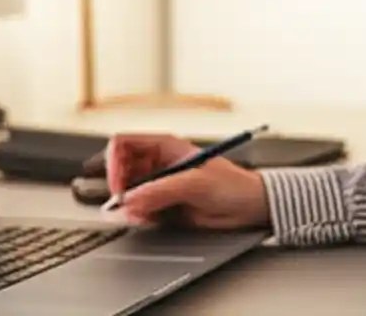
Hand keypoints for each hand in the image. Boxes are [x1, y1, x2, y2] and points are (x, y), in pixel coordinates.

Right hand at [104, 133, 270, 229]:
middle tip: (124, 204)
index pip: (124, 144)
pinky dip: (139, 215)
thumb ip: (161, 190)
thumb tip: (131, 198)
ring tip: (140, 215)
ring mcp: (160, 183)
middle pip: (121, 168)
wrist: (252, 208)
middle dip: (119, 187)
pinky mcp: (164, 204)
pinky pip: (140, 208)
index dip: (113, 162)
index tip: (117, 185)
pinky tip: (149, 220)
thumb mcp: (196, 183)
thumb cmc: (233, 185)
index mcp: (165, 145)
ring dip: (129, 204)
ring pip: (129, 190)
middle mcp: (159, 162)